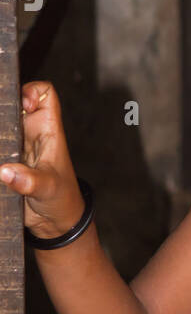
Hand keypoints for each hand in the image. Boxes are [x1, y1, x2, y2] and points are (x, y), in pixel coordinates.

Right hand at [0, 81, 83, 238]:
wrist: (55, 222)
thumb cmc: (61, 199)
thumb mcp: (49, 188)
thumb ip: (30, 181)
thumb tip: (5, 172)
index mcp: (48, 130)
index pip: (44, 93)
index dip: (32, 91)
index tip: (22, 105)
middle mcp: (31, 133)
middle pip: (13, 104)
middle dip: (2, 107)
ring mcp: (16, 145)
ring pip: (0, 123)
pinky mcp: (5, 160)